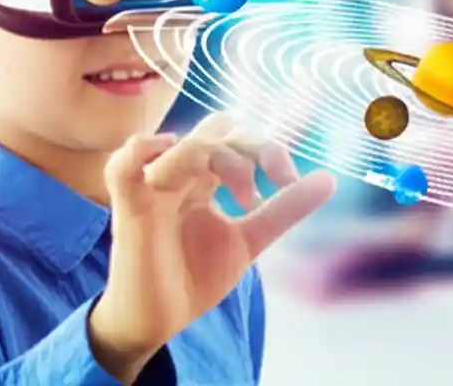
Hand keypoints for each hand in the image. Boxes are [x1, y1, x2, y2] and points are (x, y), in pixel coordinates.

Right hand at [88, 114, 335, 381]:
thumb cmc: (193, 277)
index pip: (236, 135)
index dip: (268, 146)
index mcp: (204, 177)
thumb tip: (329, 178)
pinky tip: (168, 152)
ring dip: (225, 159)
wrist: (158, 323)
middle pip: (215, 129)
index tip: (289, 179)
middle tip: (278, 180)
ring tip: (247, 198)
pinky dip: (141, 150)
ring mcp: (153, 188)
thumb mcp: (249, 240)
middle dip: (253, 145)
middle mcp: (180, 175)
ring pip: (187, 145)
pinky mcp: (129, 210)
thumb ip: (284, 210)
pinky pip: (123, 166)